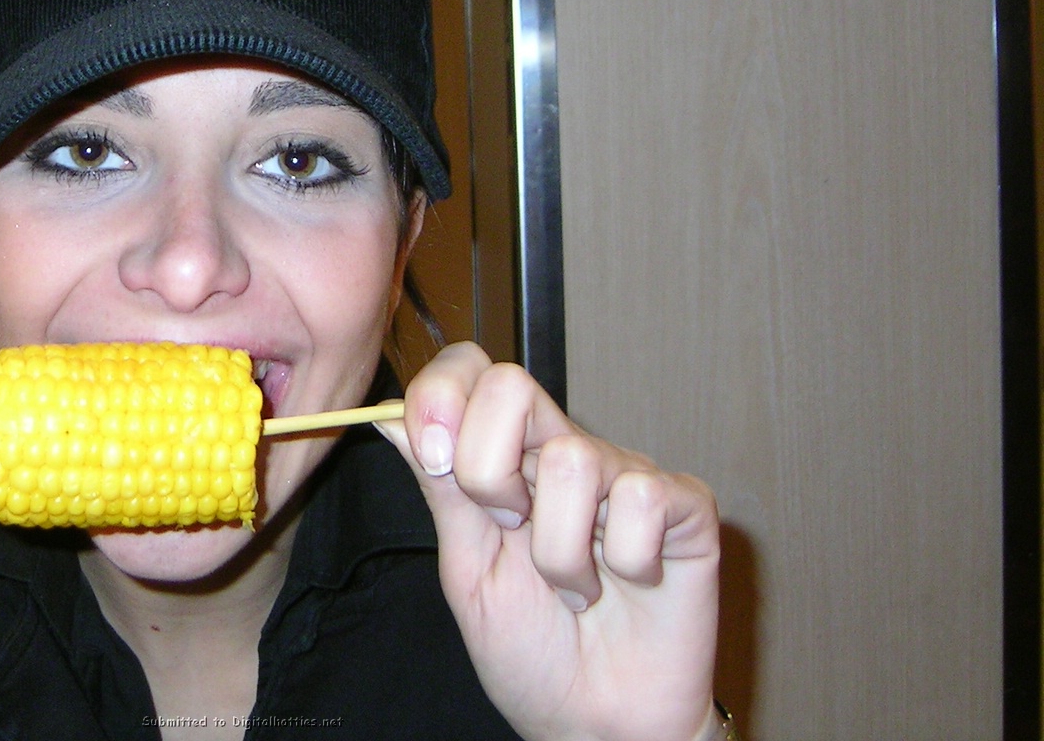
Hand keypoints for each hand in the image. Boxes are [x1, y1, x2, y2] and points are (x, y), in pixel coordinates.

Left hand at [377, 342, 720, 740]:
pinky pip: (643, 499)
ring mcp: (627, 474)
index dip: (443, 396)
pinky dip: (625, 561)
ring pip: (571, 460)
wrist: (595, 724)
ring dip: (558, 549)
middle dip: (488, 473)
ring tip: (573, 586)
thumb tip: (390, 413)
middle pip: (511, 387)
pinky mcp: (685, 507)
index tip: (435, 458)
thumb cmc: (531, 651)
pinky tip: (628, 583)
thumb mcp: (467, 568)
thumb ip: (439, 489)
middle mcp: (566, 452)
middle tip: (509, 532)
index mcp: (507, 457)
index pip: (471, 371)